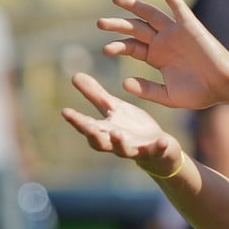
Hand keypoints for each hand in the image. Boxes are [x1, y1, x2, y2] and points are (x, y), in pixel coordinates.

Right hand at [61, 72, 182, 175]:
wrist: (159, 149)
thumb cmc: (133, 128)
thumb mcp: (114, 109)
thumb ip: (96, 95)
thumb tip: (74, 75)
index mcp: (106, 132)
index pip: (88, 127)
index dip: (77, 121)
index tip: (65, 111)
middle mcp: (117, 144)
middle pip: (100, 143)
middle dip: (93, 135)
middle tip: (87, 127)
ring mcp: (136, 150)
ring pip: (124, 150)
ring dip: (119, 143)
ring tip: (116, 133)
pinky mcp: (155, 152)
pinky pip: (157, 151)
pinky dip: (159, 146)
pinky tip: (162, 140)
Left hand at [97, 0, 228, 109]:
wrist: (223, 84)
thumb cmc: (199, 93)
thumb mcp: (168, 96)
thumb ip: (147, 90)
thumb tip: (124, 83)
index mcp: (157, 57)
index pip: (132, 47)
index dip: (118, 46)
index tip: (105, 50)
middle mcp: (163, 41)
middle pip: (135, 28)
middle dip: (117, 24)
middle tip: (100, 23)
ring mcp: (175, 31)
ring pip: (150, 14)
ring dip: (133, 5)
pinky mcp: (189, 25)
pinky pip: (177, 6)